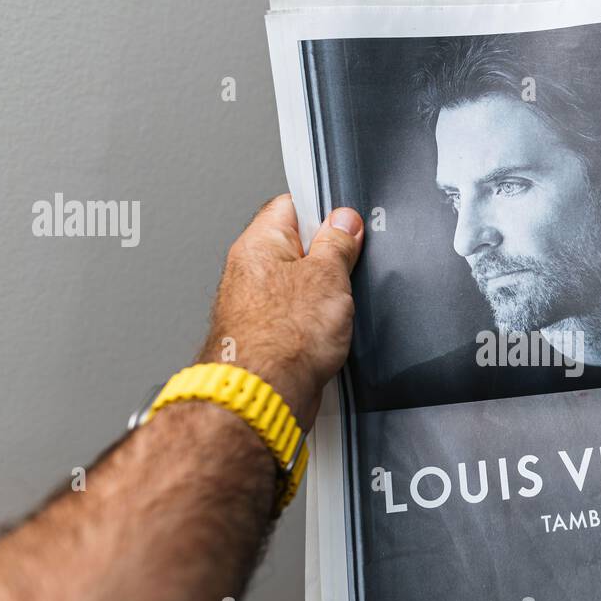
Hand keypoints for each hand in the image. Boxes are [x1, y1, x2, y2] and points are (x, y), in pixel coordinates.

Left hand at [199, 195, 362, 427]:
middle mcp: (251, 271)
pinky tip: (328, 336)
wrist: (264, 395)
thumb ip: (337, 243)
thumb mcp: (328, 275)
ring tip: (336, 310)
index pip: (292, 205)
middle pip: (299, 248)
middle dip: (329, 260)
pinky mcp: (269, 337)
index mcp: (259, 243)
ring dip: (325, 298)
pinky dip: (318, 325)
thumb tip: (344, 222)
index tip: (348, 227)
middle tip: (347, 272)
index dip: (325, 212)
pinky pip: (301, 319)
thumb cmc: (281, 339)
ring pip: (302, 287)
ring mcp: (259, 306)